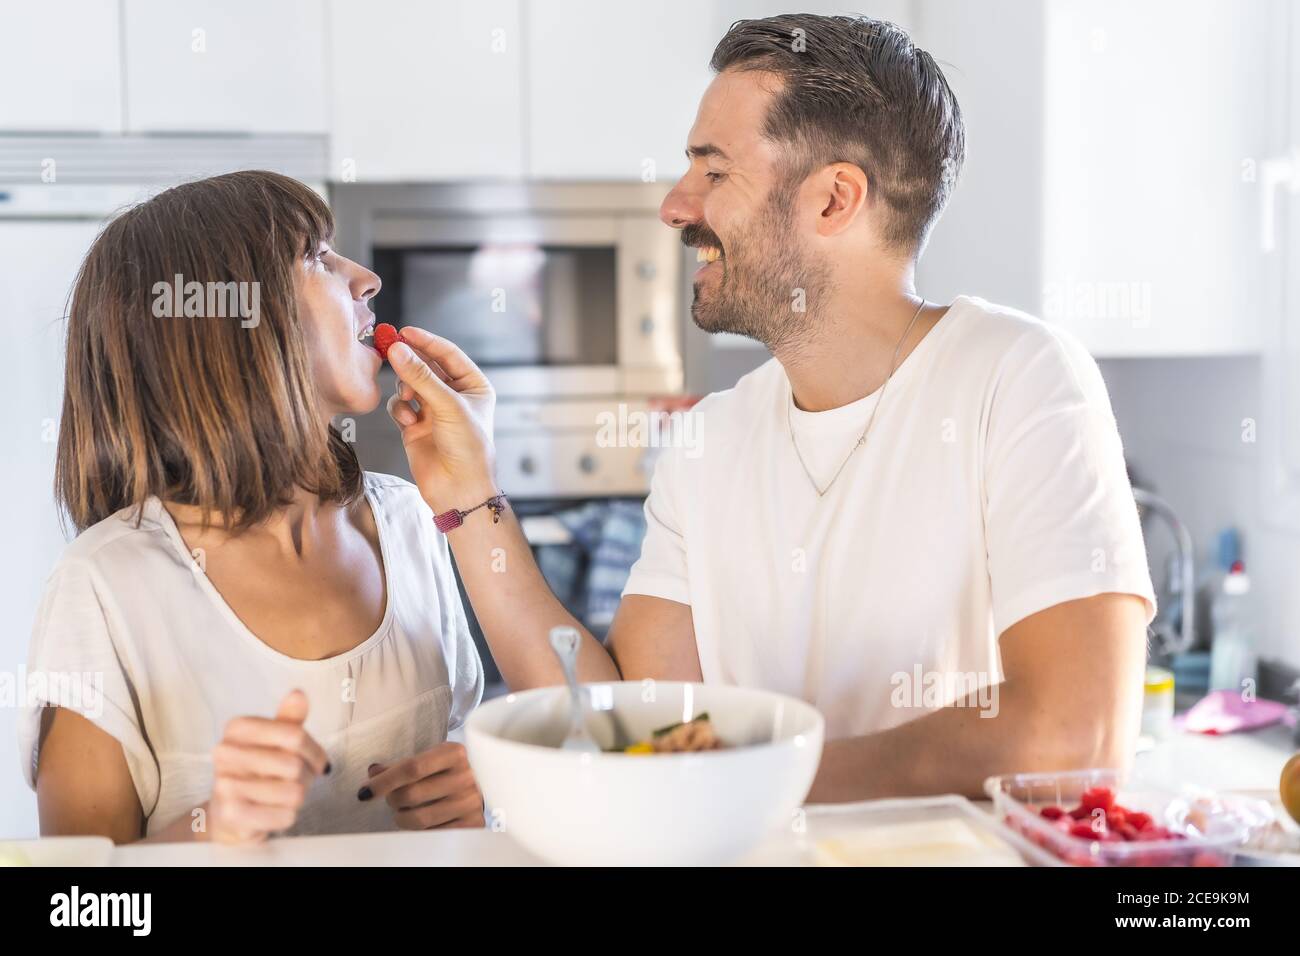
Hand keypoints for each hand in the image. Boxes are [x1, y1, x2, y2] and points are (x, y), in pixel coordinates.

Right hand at [207, 689, 328, 843]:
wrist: (229, 813)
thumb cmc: (258, 771)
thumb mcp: (274, 741)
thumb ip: (289, 720)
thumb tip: (298, 694)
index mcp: (237, 728)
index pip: (295, 736)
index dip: (315, 752)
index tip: (316, 761)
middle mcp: (225, 753)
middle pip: (295, 765)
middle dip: (305, 777)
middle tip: (294, 781)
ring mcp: (224, 784)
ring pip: (293, 793)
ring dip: (296, 798)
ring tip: (280, 796)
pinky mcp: (231, 814)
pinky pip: (285, 815)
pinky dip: (286, 816)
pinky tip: (271, 812)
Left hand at [361, 741, 484, 829]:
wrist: (484, 784)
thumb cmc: (448, 770)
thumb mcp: (429, 759)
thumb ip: (400, 765)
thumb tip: (373, 772)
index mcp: (454, 753)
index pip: (411, 768)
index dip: (384, 781)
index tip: (365, 791)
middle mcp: (466, 776)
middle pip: (411, 795)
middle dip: (392, 799)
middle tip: (392, 798)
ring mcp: (471, 802)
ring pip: (418, 819)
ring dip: (402, 818)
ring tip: (404, 811)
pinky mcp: (472, 824)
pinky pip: (432, 835)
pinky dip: (419, 831)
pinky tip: (421, 821)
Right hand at [385, 327, 497, 511]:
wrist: (459, 489)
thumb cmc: (468, 448)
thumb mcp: (448, 406)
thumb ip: (420, 376)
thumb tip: (397, 349)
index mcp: (473, 386)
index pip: (447, 354)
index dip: (426, 341)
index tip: (404, 331)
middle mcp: (454, 396)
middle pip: (426, 366)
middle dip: (410, 361)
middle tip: (388, 347)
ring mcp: (433, 411)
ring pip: (409, 384)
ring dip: (406, 387)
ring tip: (409, 397)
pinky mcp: (415, 426)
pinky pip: (400, 405)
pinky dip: (400, 409)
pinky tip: (409, 421)